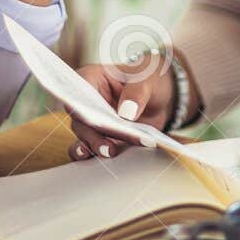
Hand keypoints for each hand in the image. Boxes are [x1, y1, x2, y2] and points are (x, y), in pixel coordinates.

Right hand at [64, 57, 178, 161]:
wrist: (161, 96)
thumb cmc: (149, 79)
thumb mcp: (148, 80)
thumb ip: (137, 93)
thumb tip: (126, 113)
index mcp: (93, 78)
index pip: (78, 90)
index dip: (80, 105)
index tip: (89, 119)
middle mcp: (87, 100)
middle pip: (80, 118)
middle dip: (91, 134)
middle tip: (107, 147)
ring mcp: (93, 120)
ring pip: (85, 135)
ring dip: (94, 146)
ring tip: (109, 153)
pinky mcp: (102, 136)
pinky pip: (94, 147)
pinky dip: (98, 156)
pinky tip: (107, 162)